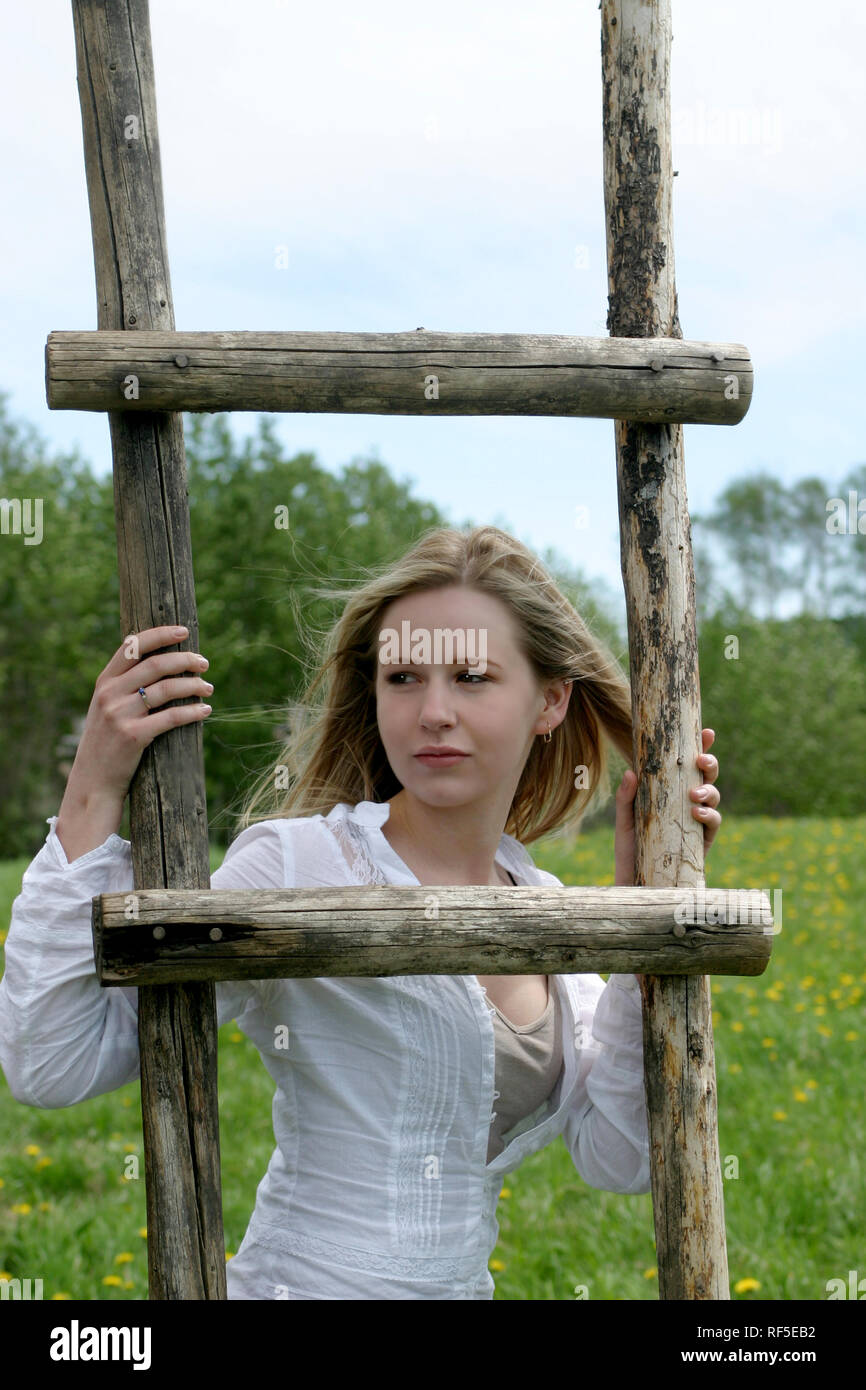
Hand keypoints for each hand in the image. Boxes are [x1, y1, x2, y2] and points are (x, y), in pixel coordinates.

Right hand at [62, 625, 212, 808]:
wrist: (93, 781)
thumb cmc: (108, 741)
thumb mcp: (107, 706)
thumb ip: (126, 684)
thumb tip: (165, 661)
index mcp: (104, 681)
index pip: (132, 645)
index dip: (160, 634)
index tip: (183, 632)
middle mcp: (109, 694)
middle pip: (156, 664)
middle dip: (186, 660)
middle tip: (204, 664)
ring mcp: (120, 714)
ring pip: (167, 689)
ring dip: (194, 686)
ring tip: (208, 688)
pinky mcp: (133, 736)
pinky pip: (171, 717)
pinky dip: (192, 712)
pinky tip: (205, 710)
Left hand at [614, 729, 720, 885]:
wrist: (635, 886)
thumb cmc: (631, 851)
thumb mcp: (624, 822)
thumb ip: (626, 799)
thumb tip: (630, 772)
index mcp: (670, 792)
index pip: (687, 766)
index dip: (700, 747)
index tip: (706, 732)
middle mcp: (687, 804)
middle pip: (706, 776)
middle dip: (709, 763)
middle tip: (701, 760)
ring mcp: (698, 822)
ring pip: (714, 797)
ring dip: (709, 789)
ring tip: (696, 793)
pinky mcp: (703, 842)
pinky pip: (714, 824)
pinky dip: (709, 815)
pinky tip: (698, 813)